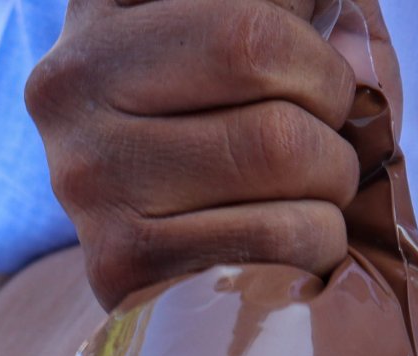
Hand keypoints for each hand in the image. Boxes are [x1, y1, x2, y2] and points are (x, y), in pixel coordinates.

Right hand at [28, 0, 363, 307]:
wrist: (175, 267)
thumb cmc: (242, 127)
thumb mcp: (272, 35)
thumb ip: (313, 11)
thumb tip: (346, 46)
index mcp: (103, 2)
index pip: (247, 1)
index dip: (303, 28)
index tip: (300, 62)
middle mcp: (71, 77)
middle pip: (258, 48)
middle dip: (331, 94)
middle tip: (326, 128)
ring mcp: (86, 172)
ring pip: (277, 144)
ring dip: (333, 171)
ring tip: (313, 185)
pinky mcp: (119, 260)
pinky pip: (277, 233)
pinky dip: (320, 237)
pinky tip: (294, 237)